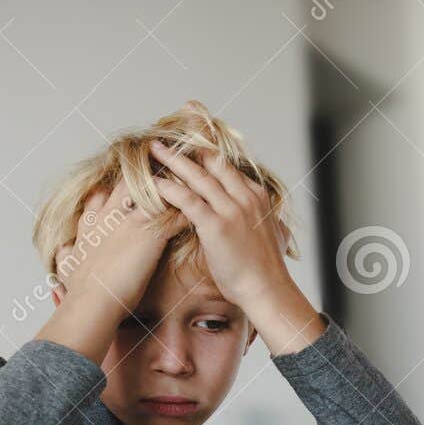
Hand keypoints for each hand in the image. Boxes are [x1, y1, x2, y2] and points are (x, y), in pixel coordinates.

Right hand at [37, 179, 187, 362]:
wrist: (89, 301)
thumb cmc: (78, 289)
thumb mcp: (65, 265)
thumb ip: (64, 254)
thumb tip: (60, 251)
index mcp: (92, 221)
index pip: (104, 192)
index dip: (119, 188)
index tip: (130, 187)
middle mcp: (111, 214)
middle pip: (131, 181)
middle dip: (149, 176)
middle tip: (168, 174)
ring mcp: (131, 221)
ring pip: (157, 191)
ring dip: (174, 188)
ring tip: (191, 185)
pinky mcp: (150, 234)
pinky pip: (176, 214)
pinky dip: (189, 210)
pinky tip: (201, 211)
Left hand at [150, 140, 323, 354]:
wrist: (267, 290)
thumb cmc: (264, 269)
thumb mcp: (268, 234)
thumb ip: (258, 219)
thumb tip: (257, 218)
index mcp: (257, 196)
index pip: (228, 166)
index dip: (207, 152)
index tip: (190, 141)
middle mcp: (245, 196)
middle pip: (213, 162)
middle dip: (189, 145)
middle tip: (168, 134)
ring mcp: (232, 210)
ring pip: (198, 176)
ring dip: (173, 160)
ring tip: (155, 149)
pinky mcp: (217, 226)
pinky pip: (189, 201)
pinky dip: (170, 189)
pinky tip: (154, 182)